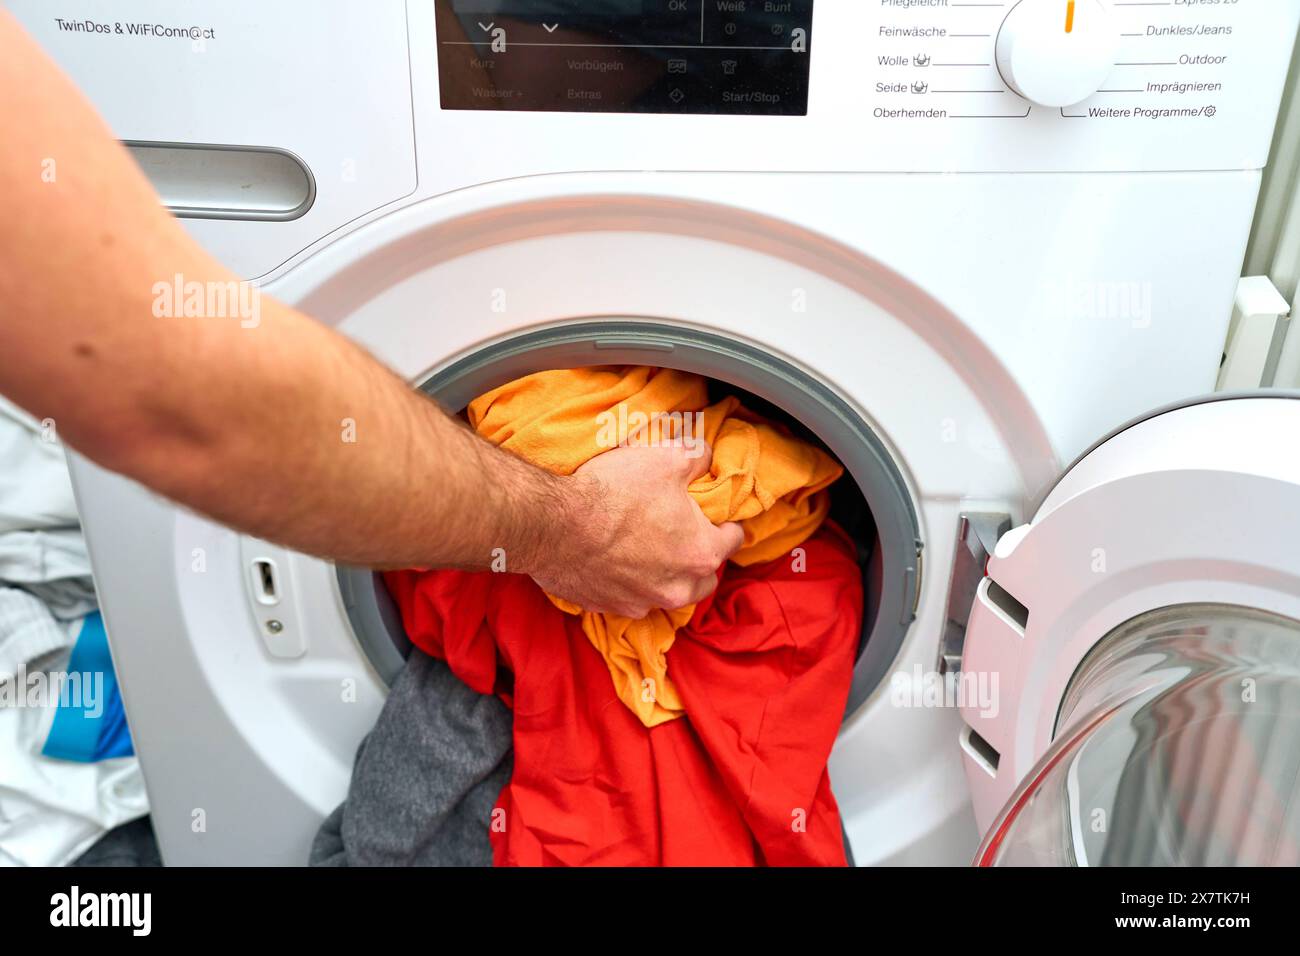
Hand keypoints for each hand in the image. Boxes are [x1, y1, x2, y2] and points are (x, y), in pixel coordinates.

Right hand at [530, 442, 743, 617]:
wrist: (552, 524)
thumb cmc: (612, 492)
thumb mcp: (665, 459)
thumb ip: (697, 457)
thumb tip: (706, 456)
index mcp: (700, 553)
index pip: (735, 540)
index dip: (727, 521)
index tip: (717, 514)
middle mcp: (677, 587)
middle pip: (705, 577)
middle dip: (700, 557)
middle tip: (684, 533)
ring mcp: (642, 602)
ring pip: (669, 593)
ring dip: (666, 575)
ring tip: (649, 550)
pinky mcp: (609, 607)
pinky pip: (631, 598)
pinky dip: (630, 584)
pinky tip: (616, 562)